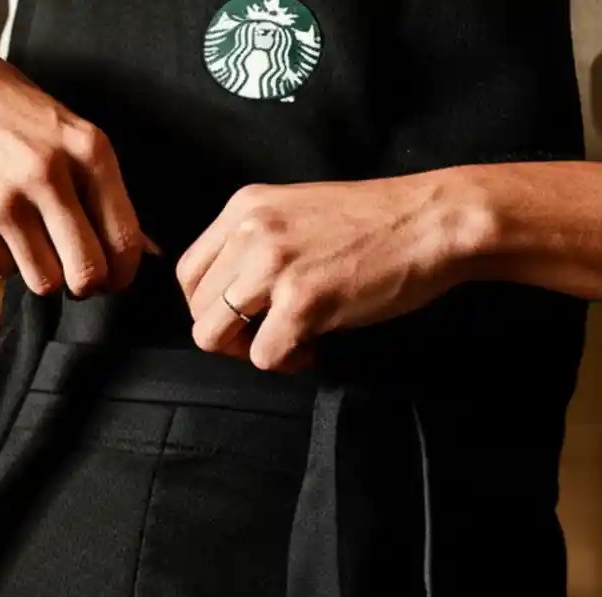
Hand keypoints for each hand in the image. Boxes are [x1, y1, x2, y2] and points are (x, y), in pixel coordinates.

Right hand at [0, 36, 152, 295]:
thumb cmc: (16, 114)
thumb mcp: (70, 133)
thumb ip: (105, 191)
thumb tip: (143, 251)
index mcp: (86, 150)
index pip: (123, 239)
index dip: (124, 272)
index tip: (116, 277)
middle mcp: (46, 175)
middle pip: (86, 274)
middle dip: (88, 285)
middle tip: (79, 275)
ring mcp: (2, 201)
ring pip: (44, 283)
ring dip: (45, 273)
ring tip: (35, 242)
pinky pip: (0, 272)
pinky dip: (4, 258)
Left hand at [176, 173, 488, 370]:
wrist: (434, 222)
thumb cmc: (373, 223)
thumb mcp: (294, 213)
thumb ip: (253, 244)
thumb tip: (227, 296)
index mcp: (243, 208)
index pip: (188, 273)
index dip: (210, 305)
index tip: (244, 315)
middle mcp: (249, 233)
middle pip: (197, 308)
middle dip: (229, 332)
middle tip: (269, 333)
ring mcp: (273, 267)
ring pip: (212, 335)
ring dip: (247, 350)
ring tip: (288, 341)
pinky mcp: (302, 302)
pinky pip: (262, 356)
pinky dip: (285, 362)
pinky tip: (313, 347)